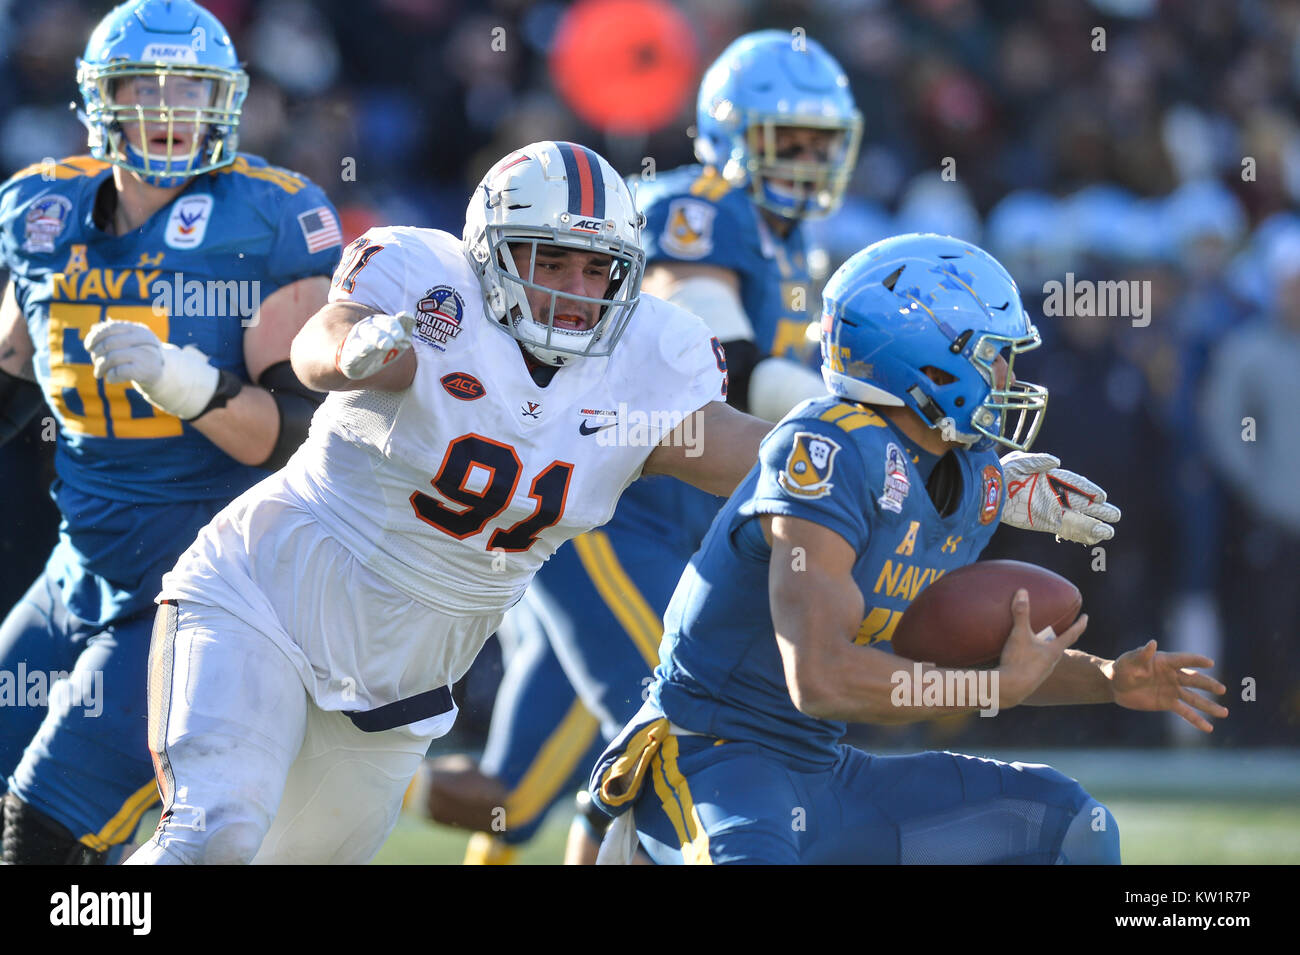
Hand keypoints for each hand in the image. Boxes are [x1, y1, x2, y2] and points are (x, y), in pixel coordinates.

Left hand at [84, 320, 217, 419]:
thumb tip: (94, 329)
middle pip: (108, 344)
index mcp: (138, 329)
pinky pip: (118, 372)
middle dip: (96, 355)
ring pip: (111, 358)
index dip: (94, 337)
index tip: (88, 347)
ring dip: (100, 367)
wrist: (162, 375)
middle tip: (95, 363)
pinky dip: (111, 376)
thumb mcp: (129, 342)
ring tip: (99, 373)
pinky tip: (111, 378)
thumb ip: (112, 334)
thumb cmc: (140, 357)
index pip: (110, 328)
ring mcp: (145, 354)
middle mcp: (143, 339)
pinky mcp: (145, 371)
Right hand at [334, 311, 414, 379]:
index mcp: (378, 323)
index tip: (403, 337)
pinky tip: (364, 352)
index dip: (394, 328)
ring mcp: (355, 342)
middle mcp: (365, 329)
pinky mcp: (349, 356)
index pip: (387, 323)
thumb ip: (404, 327)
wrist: (361, 365)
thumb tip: (409, 316)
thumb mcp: (396, 339)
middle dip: (383, 336)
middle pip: (373, 330)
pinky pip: (352, 353)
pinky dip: (358, 352)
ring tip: (384, 346)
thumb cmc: (382, 348)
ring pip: (362, 340)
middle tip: (393, 343)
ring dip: (373, 342)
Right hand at [997, 589, 1085, 706]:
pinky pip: (1035, 665)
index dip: (1080, 624)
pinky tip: (1023, 659)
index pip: (1072, 634)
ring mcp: (1041, 673)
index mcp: (1053, 651)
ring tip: (1041, 643)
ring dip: (1047, 649)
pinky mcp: (1030, 679)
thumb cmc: (1019, 661)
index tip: (1086, 617)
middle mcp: (1051, 662)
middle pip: (1060, 647)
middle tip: (1063, 629)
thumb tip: (1022, 591)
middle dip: (1062, 637)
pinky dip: (1033, 658)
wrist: (1009, 689)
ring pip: (1048, 658)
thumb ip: (1021, 613)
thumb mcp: (1019, 635)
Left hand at [999, 451, 1120, 544]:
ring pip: (1076, 518)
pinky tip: (1092, 539)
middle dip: (1098, 510)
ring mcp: (1050, 509)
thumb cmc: (1002, 473)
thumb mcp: (1019, 461)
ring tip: (1109, 533)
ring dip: (1092, 526)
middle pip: (1081, 503)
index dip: (1088, 490)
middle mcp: (1054, 494)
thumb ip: (1038, 461)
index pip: (1075, 483)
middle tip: (1116, 516)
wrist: (987, 491)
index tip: (1101, 497)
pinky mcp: (1043, 523)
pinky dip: (1078, 534)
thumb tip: (1056, 461)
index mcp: (1051, 477)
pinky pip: (1064, 529)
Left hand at [1109, 640, 1227, 732]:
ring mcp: (1172, 690)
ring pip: (1194, 698)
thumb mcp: (1129, 661)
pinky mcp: (1168, 703)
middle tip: (1222, 689)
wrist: (1115, 685)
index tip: (1210, 663)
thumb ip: (1141, 654)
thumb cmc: (1121, 668)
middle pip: (1194, 680)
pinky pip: (1185, 712)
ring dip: (1209, 706)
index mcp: (1165, 661)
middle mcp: (1173, 675)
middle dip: (1208, 684)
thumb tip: (1152, 643)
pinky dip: (1196, 720)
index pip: (1183, 660)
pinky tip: (1209, 728)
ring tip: (1224, 713)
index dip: (1196, 660)